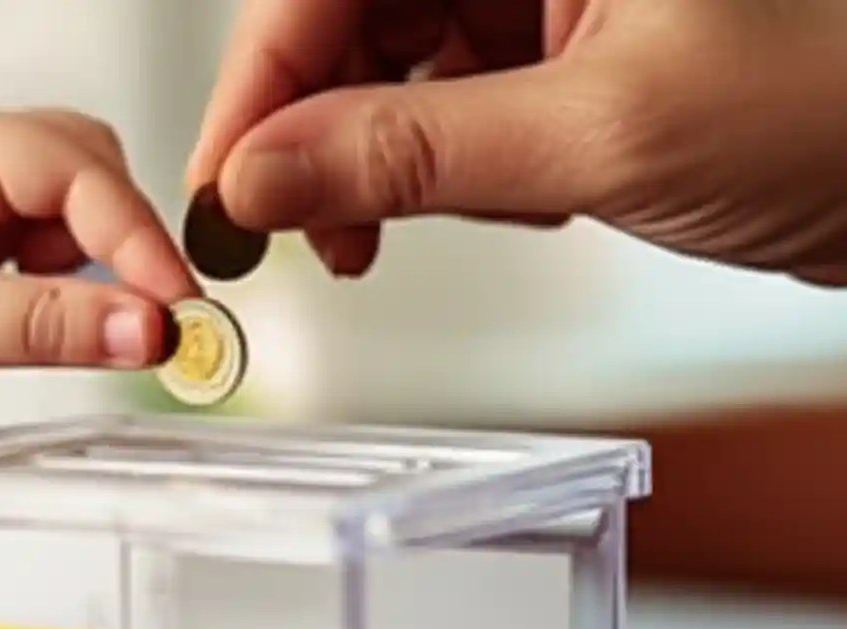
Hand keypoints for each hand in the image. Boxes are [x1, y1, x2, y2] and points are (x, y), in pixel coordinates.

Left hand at [0, 105, 198, 628]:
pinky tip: (31, 314)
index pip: (77, 169)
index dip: (137, 237)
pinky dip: (57, 277)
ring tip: (60, 324)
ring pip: (67, 204)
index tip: (176, 305)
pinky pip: (38, 235)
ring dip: (86, 264)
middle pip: (85, 168)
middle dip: (118, 242)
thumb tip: (152, 329)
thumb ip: (54, 325)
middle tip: (142, 317)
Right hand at [189, 0, 846, 285]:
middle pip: (349, 17)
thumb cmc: (839, 104)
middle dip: (320, 127)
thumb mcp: (602, 132)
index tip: (227, 177)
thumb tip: (266, 174)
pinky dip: (453, 169)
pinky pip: (453, 105)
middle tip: (304, 220)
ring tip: (411, 223)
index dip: (262, 76)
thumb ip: (414, 152)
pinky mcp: (561, 54)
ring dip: (385, 159)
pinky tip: (513, 199)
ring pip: (394, 66)